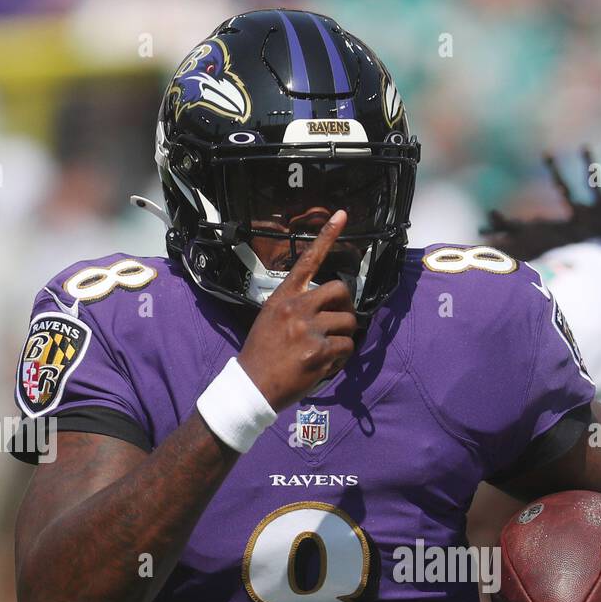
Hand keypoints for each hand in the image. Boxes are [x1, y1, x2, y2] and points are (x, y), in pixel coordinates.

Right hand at [237, 210, 357, 410]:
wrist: (251, 386)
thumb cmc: (261, 355)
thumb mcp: (270, 319)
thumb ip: (294, 308)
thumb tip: (322, 308)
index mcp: (283, 297)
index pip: (307, 260)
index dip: (327, 236)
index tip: (341, 215)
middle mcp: (297, 308)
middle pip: (340, 290)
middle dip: (346, 306)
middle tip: (339, 321)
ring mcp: (309, 330)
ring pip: (349, 322)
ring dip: (344, 336)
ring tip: (328, 350)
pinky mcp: (319, 352)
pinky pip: (347, 347)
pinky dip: (342, 358)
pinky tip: (327, 365)